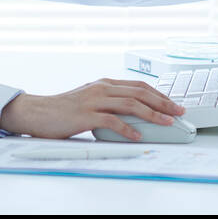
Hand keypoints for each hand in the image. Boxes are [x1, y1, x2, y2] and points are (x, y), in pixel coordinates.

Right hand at [0, 78, 185, 141]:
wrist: (37, 112)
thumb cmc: (64, 109)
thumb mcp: (90, 100)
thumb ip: (110, 102)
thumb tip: (134, 114)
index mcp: (105, 83)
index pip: (139, 85)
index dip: (160, 94)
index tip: (174, 103)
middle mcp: (102, 87)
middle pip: (140, 92)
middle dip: (163, 102)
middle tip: (180, 112)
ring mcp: (94, 100)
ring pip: (130, 104)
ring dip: (152, 114)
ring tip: (167, 123)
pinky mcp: (85, 115)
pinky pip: (112, 120)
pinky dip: (127, 128)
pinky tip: (138, 135)